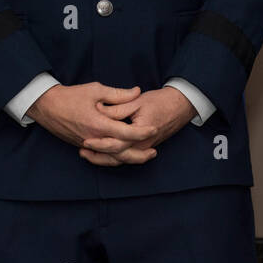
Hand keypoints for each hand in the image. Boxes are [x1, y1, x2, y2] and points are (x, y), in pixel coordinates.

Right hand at [27, 82, 155, 161]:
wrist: (46, 106)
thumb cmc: (71, 96)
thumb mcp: (95, 90)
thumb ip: (118, 94)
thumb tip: (137, 92)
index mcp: (98, 124)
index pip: (125, 132)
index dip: (142, 132)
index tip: (154, 128)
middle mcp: (93, 138)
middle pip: (120, 153)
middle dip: (139, 154)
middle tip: (154, 151)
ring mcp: (87, 144)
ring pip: (111, 157)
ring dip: (128, 158)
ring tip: (143, 156)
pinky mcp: (82, 146)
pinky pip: (102, 156)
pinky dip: (114, 157)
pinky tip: (124, 155)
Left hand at [78, 86, 195, 166]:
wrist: (180, 106)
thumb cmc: (160, 101)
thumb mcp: (138, 101)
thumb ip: (118, 107)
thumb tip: (98, 109)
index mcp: (140, 133)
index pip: (117, 143)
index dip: (100, 143)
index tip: (85, 140)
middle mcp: (143, 145)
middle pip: (117, 157)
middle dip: (98, 156)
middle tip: (81, 151)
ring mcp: (144, 148)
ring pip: (121, 160)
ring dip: (103, 159)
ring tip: (86, 153)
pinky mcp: (143, 148)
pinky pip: (126, 157)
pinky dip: (112, 157)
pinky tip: (100, 152)